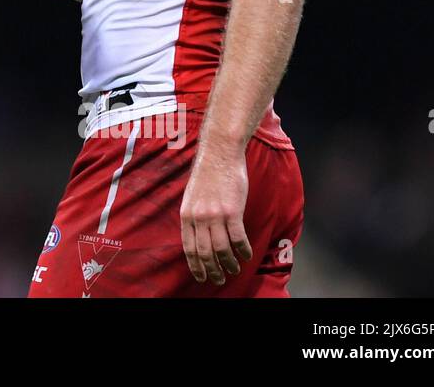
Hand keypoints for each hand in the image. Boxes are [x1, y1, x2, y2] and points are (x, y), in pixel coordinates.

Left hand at [179, 146, 254, 285]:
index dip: (196, 266)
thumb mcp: (191, 197)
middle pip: (205, 253)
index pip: (189, 248)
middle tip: (220, 279)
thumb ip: (194, 217)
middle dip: (212, 270)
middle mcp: (198, 217)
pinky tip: (246, 255)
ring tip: (235, 270)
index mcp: (186, 215)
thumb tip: (198, 237)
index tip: (202, 277)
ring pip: (222, 249)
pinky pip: (238, 238)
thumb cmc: (207, 175)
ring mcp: (215, 215)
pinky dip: (243, 250)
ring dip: (229, 264)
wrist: (219, 155)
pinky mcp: (232, 211)